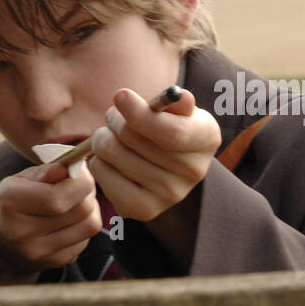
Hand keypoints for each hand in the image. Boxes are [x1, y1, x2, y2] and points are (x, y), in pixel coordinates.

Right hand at [0, 160, 101, 284]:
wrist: (1, 242)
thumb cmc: (15, 200)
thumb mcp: (21, 178)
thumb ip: (45, 170)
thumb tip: (68, 166)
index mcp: (10, 201)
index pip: (58, 196)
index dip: (80, 180)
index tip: (79, 170)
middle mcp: (21, 231)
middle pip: (80, 209)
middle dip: (88, 192)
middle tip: (80, 184)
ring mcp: (39, 251)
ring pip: (90, 224)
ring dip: (91, 208)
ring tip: (77, 199)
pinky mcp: (56, 261)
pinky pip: (87, 238)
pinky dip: (85, 224)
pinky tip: (72, 218)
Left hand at [86, 88, 220, 222]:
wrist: (168, 166)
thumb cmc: (169, 126)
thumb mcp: (178, 109)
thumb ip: (176, 101)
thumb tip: (173, 96)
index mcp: (206, 138)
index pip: (171, 133)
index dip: (140, 114)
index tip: (120, 96)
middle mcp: (193, 172)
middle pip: (133, 139)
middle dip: (115, 119)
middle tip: (114, 116)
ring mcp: (168, 196)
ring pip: (112, 153)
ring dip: (102, 137)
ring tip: (112, 136)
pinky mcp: (141, 210)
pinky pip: (102, 173)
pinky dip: (98, 161)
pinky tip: (111, 160)